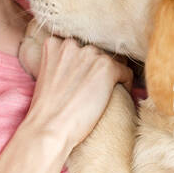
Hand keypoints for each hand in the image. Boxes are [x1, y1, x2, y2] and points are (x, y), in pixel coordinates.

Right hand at [21, 24, 133, 151]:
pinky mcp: (106, 67)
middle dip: (98, 69)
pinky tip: (115, 99)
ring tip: (105, 95)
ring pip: (113, 61)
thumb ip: (61, 64)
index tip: (87, 78)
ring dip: (112, 77)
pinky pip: (126, 72)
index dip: (86, 64)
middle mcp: (73, 44)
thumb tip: (81, 68)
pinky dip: (125, 85)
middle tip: (96, 89)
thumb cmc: (46, 111)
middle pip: (97, 52)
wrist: (49, 128)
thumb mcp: (48, 76)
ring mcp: (90, 54)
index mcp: (55, 44)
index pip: (80, 46)